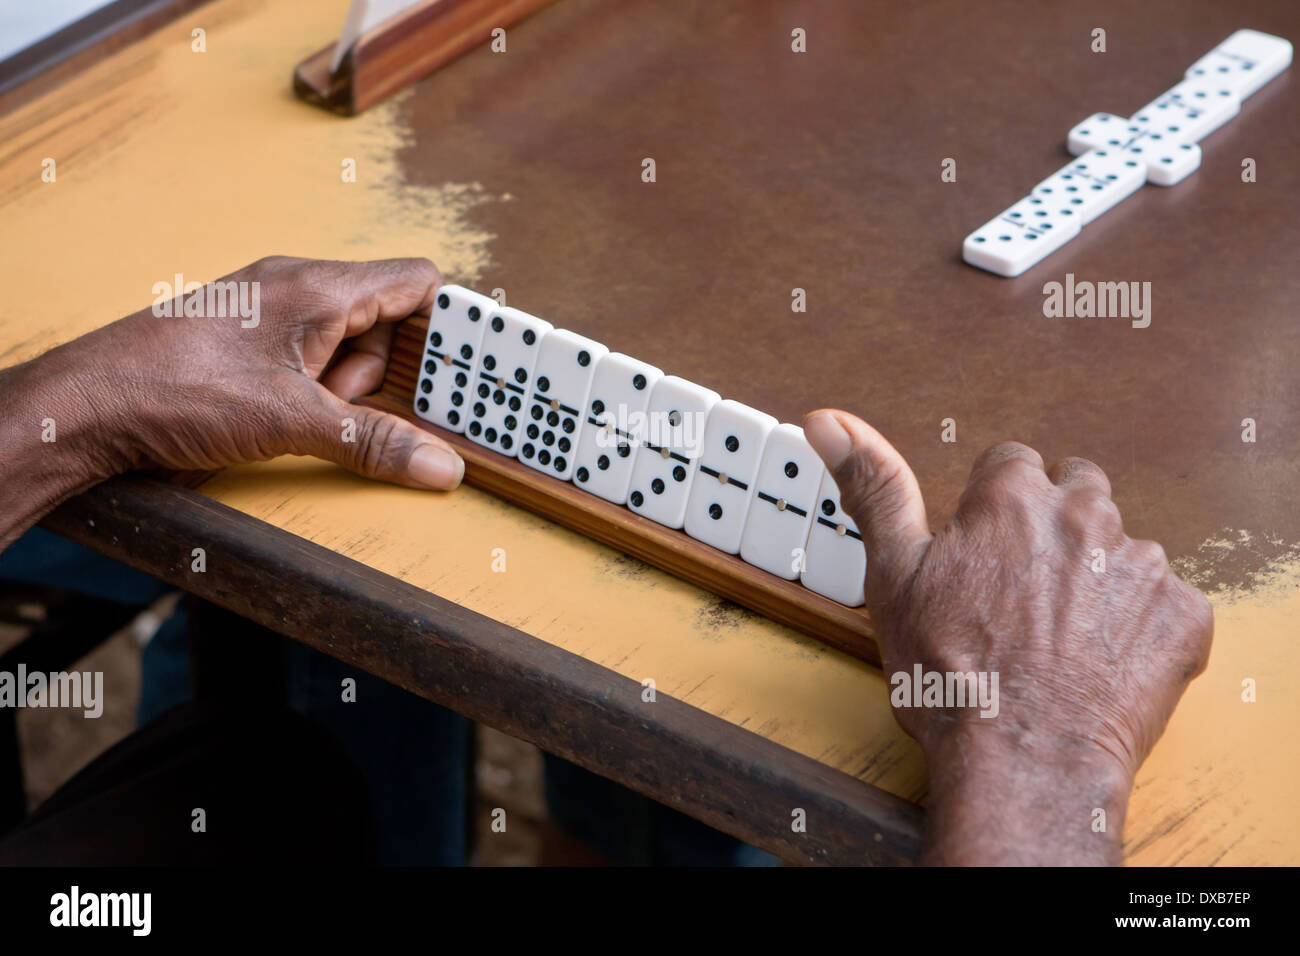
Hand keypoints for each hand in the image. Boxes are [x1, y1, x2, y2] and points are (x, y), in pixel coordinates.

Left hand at [0, 257, 463, 548]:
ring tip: (305, 418)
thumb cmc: (173, 389)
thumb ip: (374, 442)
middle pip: (384, 321)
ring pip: (345, 347)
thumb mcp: (291, 421)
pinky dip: (314, 395)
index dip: (447, 322)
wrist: (85, 407)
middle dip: (382, 375)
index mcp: (316, 286)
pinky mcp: (249, 344)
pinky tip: (287, 421)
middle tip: (355, 408)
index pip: (415, 281)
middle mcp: (296, 289)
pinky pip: (309, 362)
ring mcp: (270, 316)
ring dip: (344, 391)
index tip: (468, 366)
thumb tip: (441, 465)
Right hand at [803, 410, 1212, 863]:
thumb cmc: (951, 675)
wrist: (1022, 760)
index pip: (1012, 464)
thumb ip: (873, 487)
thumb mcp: (892, 574)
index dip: (994, 508)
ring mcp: (1140, 564)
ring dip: (1098, 575)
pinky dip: (1140, 625)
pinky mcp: (1182, 615)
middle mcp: (1084, 515)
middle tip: (1022, 588)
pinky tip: (1103, 660)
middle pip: (1077, 491)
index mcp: (1011, 498)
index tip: (985, 549)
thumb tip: (830, 422)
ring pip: (1121, 547)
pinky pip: (1166, 602)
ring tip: (1061, 632)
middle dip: (1054, 527)